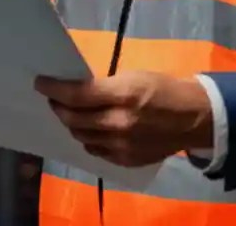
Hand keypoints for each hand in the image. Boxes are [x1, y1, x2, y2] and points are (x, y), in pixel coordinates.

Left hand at [34, 70, 212, 167]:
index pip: (77, 95)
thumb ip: (105, 86)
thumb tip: (77, 90)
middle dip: (59, 107)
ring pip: (81, 136)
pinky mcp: (126, 160)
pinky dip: (88, 139)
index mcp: (122, 95)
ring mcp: (122, 145)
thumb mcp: (133, 76)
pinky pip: (96, 151)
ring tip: (70, 114)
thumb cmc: (163, 89)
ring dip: (72, 124)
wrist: (194, 118)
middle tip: (54, 99)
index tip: (40, 83)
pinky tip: (89, 130)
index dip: (54, 89)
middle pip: (74, 118)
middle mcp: (119, 123)